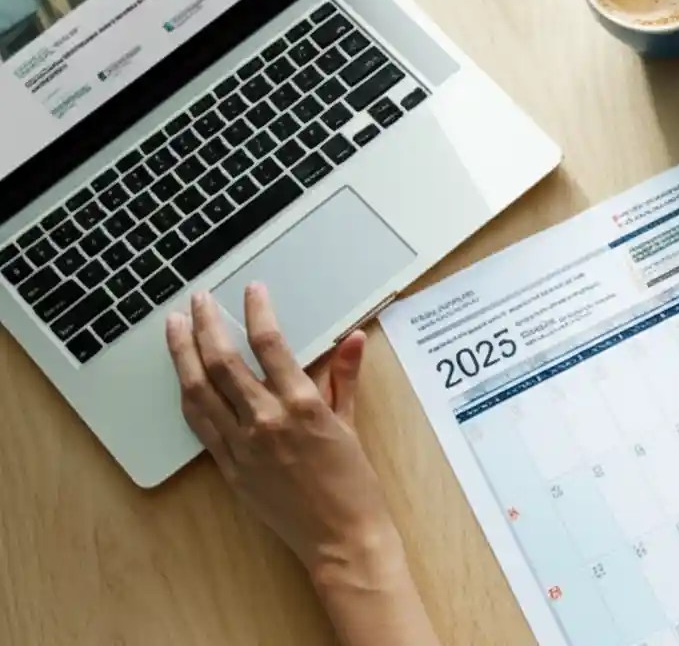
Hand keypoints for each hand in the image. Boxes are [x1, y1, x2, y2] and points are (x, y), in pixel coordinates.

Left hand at [165, 285, 396, 576]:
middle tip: (198, 299)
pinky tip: (184, 377)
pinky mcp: (229, 467)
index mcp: (301, 404)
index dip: (256, 311)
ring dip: (183, 354)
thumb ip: (344, 377)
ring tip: (174, 326)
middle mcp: (266, 420)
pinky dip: (188, 395)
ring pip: (200, 389)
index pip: (269, 344)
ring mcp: (242, 445)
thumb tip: (353, 338)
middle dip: (206, 324)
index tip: (252, 291)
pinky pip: (200, 424)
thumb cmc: (353, 483)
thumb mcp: (351, 423)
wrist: (340, 537)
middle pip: (222, 361)